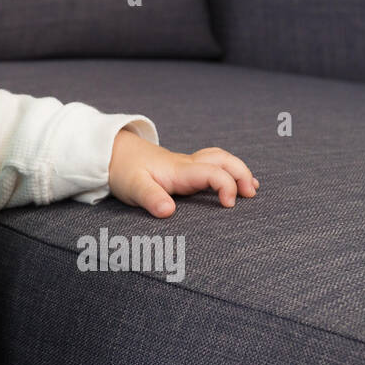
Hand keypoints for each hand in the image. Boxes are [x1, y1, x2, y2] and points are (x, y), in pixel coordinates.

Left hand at [108, 129, 258, 217]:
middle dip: (242, 174)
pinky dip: (227, 170)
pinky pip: (211, 164)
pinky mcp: (183, 168)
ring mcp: (186, 165)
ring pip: (219, 158)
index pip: (213, 172)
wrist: (112, 153)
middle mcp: (187, 165)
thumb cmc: (124, 171)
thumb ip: (151, 198)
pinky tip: (233, 182)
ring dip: (237, 170)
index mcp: (179, 170)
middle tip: (251, 194)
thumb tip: (169, 211)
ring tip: (252, 188)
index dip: (227, 186)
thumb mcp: (133, 187)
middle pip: (223, 160)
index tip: (228, 206)